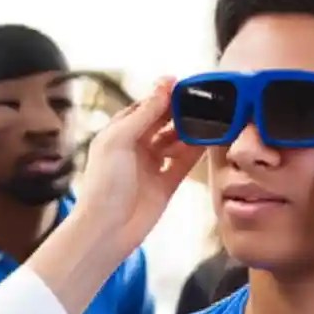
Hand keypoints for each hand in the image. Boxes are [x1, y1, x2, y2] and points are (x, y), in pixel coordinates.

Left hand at [74, 77, 203, 251]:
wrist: (107, 229)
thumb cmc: (104, 183)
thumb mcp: (120, 140)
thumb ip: (145, 113)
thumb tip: (165, 84)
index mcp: (119, 133)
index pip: (144, 107)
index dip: (162, 95)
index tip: (184, 85)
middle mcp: (135, 148)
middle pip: (162, 123)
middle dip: (179, 112)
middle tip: (201, 101)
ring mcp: (151, 166)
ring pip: (175, 142)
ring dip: (189, 131)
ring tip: (207, 120)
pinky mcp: (165, 185)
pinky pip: (184, 163)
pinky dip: (195, 152)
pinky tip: (208, 140)